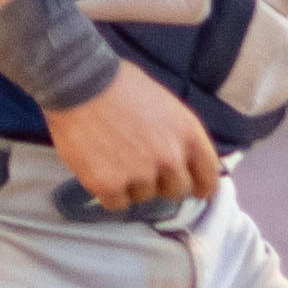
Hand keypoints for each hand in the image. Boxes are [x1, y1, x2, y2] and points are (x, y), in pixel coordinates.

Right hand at [44, 69, 222, 214]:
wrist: (79, 83)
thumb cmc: (120, 85)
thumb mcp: (165, 104)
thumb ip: (178, 134)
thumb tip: (183, 158)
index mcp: (188, 134)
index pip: (208, 176)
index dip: (201, 185)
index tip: (195, 190)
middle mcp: (170, 158)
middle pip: (177, 192)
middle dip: (163, 184)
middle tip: (143, 169)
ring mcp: (140, 174)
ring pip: (145, 197)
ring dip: (132, 185)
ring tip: (114, 158)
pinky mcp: (109, 185)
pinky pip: (117, 204)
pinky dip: (108, 192)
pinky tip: (99, 169)